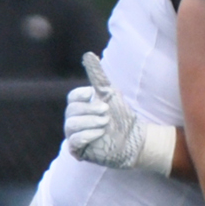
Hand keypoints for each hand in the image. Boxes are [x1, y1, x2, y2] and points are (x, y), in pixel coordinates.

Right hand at [66, 53, 170, 173]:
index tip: (92, 93)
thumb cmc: (121, 116)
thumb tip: (88, 54)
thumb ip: (97, 76)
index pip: (72, 98)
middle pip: (71, 111)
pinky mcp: (78, 151)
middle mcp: (75, 121)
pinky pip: (74, 141)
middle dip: (90, 109)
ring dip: (90, 122)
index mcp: (81, 107)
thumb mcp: (109, 93)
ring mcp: (75, 136)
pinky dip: (87, 135)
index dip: (80, 95)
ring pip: (71, 125)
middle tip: (106, 111)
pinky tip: (100, 134)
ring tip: (105, 123)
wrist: (133, 138)